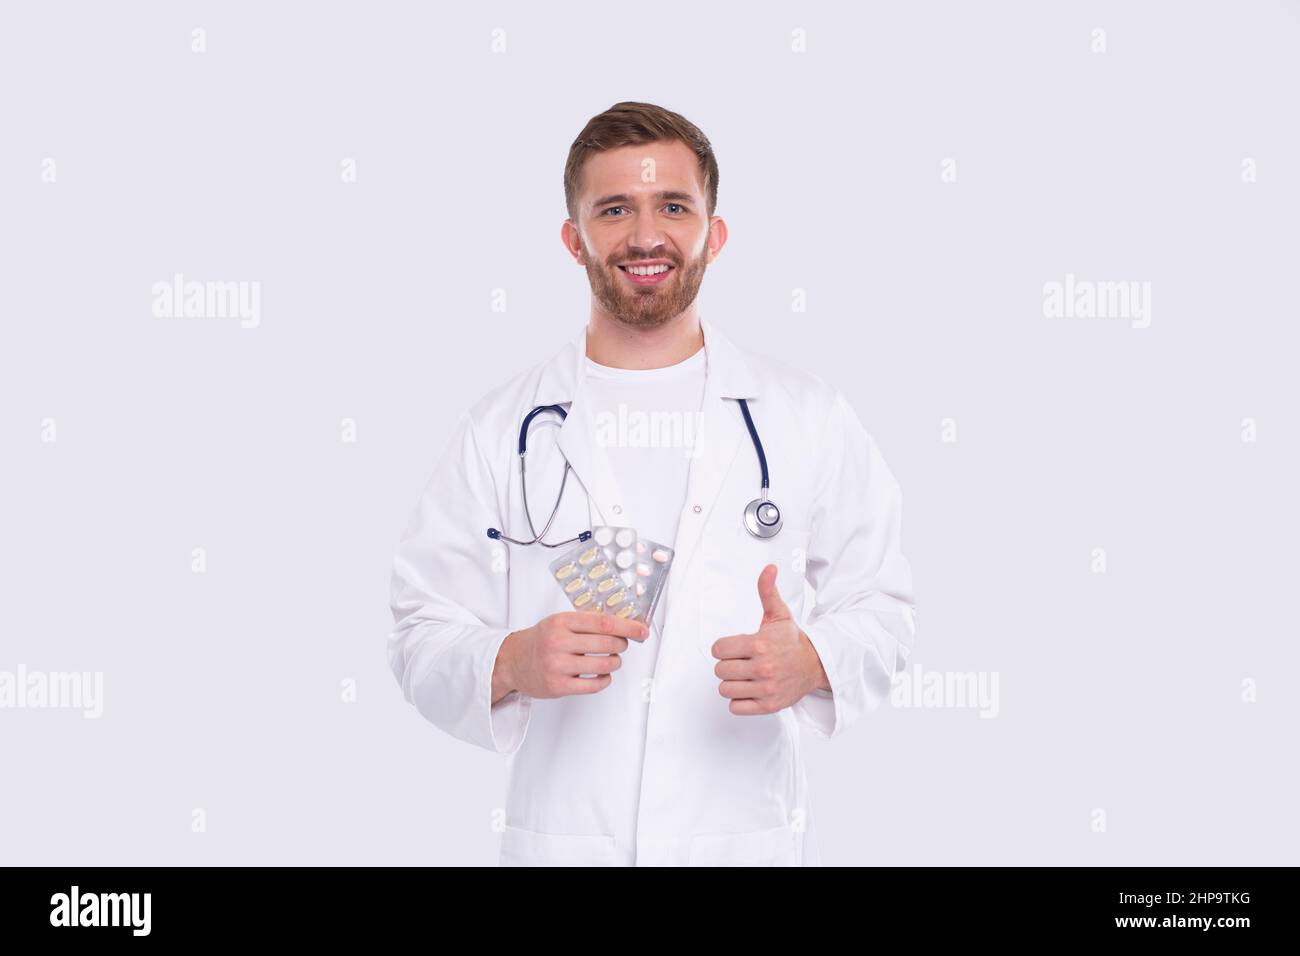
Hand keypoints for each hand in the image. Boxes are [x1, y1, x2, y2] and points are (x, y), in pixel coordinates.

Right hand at [493, 611, 648, 702]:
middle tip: (623, 644)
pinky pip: (594, 685)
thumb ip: (586, 622)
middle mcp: (558, 642)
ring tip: (612, 660)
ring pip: (604, 665)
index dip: (627, 626)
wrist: (512, 661)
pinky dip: (605, 679)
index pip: (603, 622)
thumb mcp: (559, 622)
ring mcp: (557, 665)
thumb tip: (623, 624)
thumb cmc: (541, 640)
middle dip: (622, 644)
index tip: (641, 630)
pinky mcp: (558, 686)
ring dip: (615, 662)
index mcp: (561, 621)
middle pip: (607, 643)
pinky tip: (602, 674)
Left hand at [711, 564, 829, 715]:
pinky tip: (749, 689)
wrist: (816, 664)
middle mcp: (762, 668)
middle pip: (720, 670)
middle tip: (741, 661)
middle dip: (728, 665)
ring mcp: (765, 688)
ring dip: (732, 683)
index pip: (718, 649)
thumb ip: (768, 591)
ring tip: (745, 676)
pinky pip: (736, 707)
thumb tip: (769, 568)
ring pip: (725, 689)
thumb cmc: (792, 640)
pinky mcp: (768, 705)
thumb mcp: (779, 614)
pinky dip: (739, 700)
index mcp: (759, 644)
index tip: (734, 647)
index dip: (723, 648)